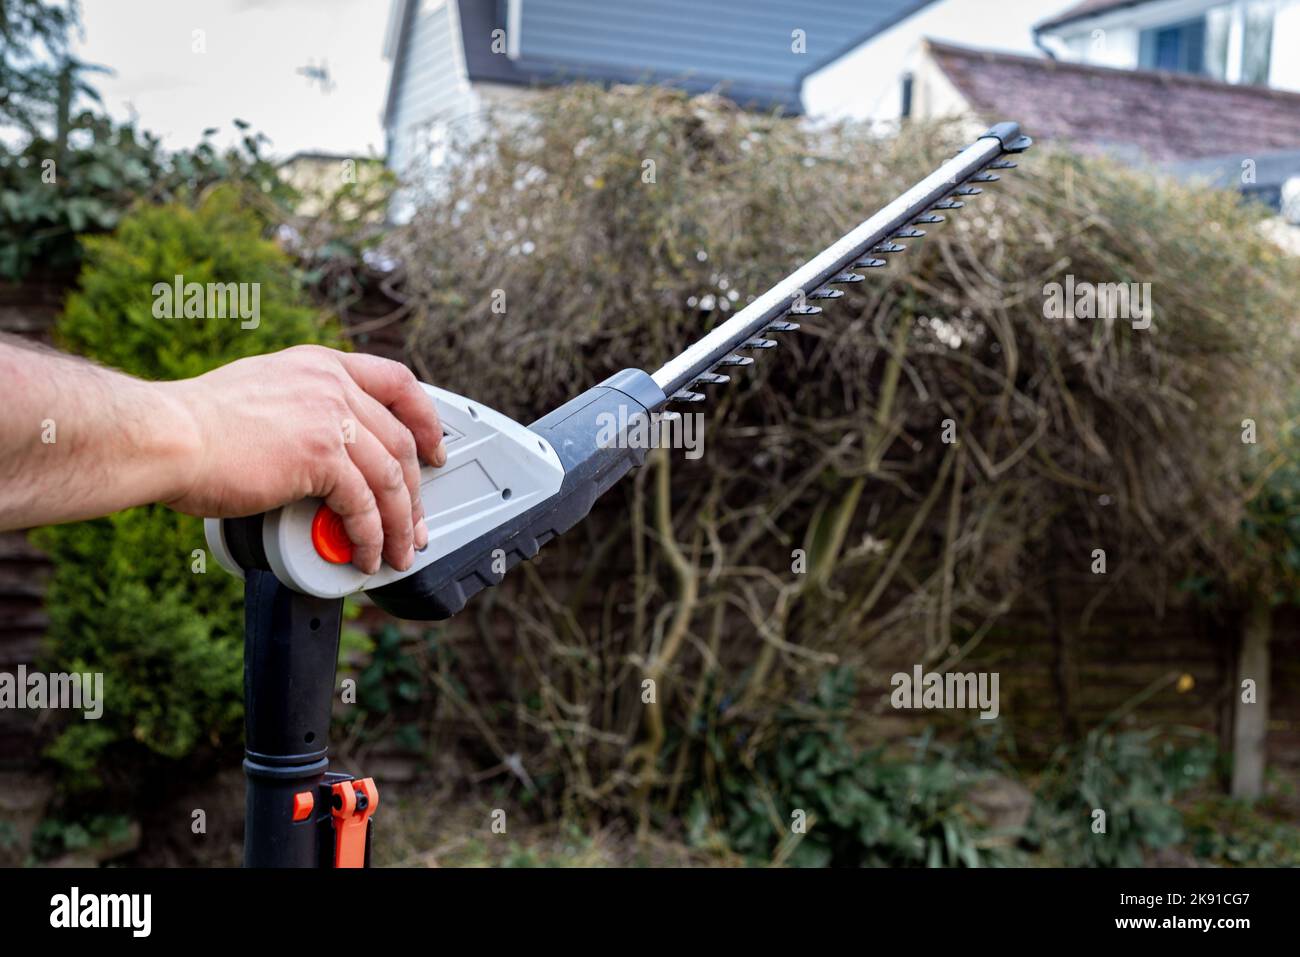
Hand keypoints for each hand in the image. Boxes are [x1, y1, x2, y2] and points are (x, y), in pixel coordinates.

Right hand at [162, 345, 445, 573]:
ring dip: (399, 524)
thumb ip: (300, 411)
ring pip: (391, 478)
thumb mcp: (262, 394)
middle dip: (415, 493)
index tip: (435, 450)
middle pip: (401, 442)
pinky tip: (365, 556)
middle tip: (417, 525)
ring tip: (398, 553)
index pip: (398, 382)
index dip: (426, 419)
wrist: (166, 435)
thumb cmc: (196, 424)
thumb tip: (319, 455)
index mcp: (320, 365)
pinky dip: (369, 537)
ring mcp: (330, 418)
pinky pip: (363, 506)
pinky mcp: (321, 456)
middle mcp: (332, 384)